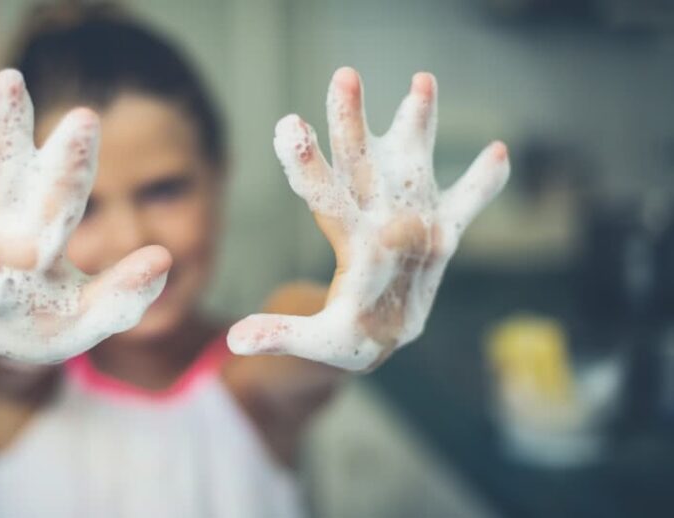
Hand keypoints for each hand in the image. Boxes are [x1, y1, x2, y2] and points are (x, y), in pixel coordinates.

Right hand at [0, 70, 170, 362]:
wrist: (13, 343)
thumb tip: (166, 257)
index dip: (73, 159)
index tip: (84, 118)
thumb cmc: (54, 323)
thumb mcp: (95, 316)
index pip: (66, 193)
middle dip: (10, 127)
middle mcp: (8, 225)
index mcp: (50, 234)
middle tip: (10, 79)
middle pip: (10, 169)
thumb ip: (127, 292)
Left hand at [228, 68, 509, 370]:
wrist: (382, 336)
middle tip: (344, 76)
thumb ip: (282, 333)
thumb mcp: (316, 341)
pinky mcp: (443, 235)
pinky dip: (483, 184)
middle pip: (360, 162)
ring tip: (422, 78)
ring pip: (413, 163)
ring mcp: (412, 219)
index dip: (306, 163)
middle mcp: (376, 217)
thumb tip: (235, 340)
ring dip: (419, 124)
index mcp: (347, 238)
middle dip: (352, 122)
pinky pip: (467, 204)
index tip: (287, 126)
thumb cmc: (346, 337)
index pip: (323, 194)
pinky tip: (499, 152)